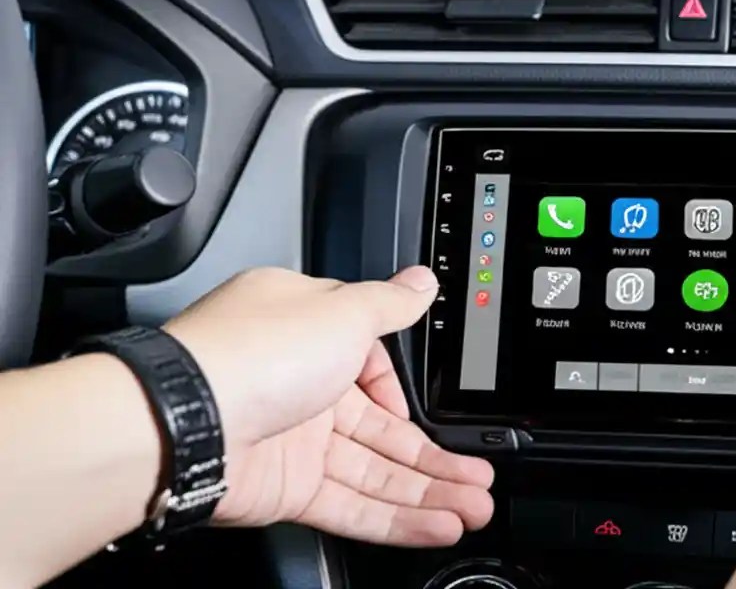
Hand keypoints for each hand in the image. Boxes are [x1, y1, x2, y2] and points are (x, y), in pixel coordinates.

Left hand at [162, 266, 493, 546]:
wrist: (185, 419)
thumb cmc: (251, 353)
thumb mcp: (342, 311)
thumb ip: (391, 305)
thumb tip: (422, 283)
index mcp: (306, 332)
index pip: (370, 363)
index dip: (403, 390)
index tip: (435, 410)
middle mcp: (298, 384)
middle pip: (382, 429)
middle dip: (434, 456)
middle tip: (476, 475)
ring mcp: (291, 440)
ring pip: (374, 473)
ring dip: (427, 492)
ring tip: (472, 508)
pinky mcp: (285, 489)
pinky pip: (352, 506)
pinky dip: (396, 519)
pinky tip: (434, 524)